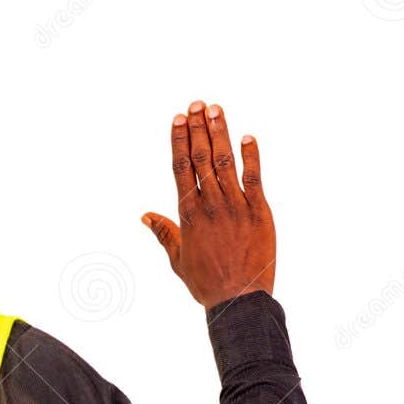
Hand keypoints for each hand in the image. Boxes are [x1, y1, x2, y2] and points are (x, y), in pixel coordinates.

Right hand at [142, 101, 274, 307]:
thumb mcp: (178, 259)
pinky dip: (251, 156)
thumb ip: (163, 232)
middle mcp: (209, 204)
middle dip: (198, 128)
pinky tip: (247, 137)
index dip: (179, 139)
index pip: (180, 167)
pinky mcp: (259, 211)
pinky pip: (254, 178)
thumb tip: (144, 215)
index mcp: (188, 214)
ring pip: (224, 161)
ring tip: (216, 109)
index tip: (179, 118)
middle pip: (200, 157)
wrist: (238, 300)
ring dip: (220, 133)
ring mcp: (235, 205)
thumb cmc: (206, 283)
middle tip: (197, 104)